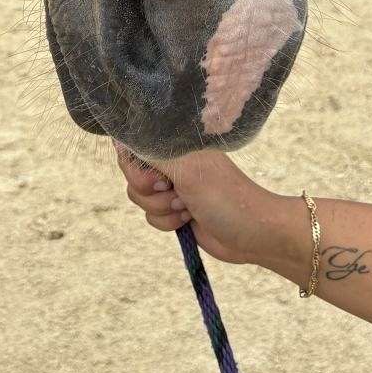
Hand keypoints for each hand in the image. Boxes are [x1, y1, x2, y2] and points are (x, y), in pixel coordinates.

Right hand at [115, 144, 296, 268]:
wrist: (251, 235)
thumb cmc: (225, 197)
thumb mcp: (187, 170)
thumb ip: (152, 152)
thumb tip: (119, 137)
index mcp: (175, 142)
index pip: (133, 144)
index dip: (136, 165)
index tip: (158, 176)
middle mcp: (171, 160)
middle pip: (132, 174)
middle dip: (151, 191)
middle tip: (176, 190)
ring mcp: (172, 186)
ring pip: (139, 198)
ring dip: (162, 209)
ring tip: (188, 207)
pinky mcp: (174, 210)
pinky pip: (150, 217)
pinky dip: (167, 223)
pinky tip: (189, 220)